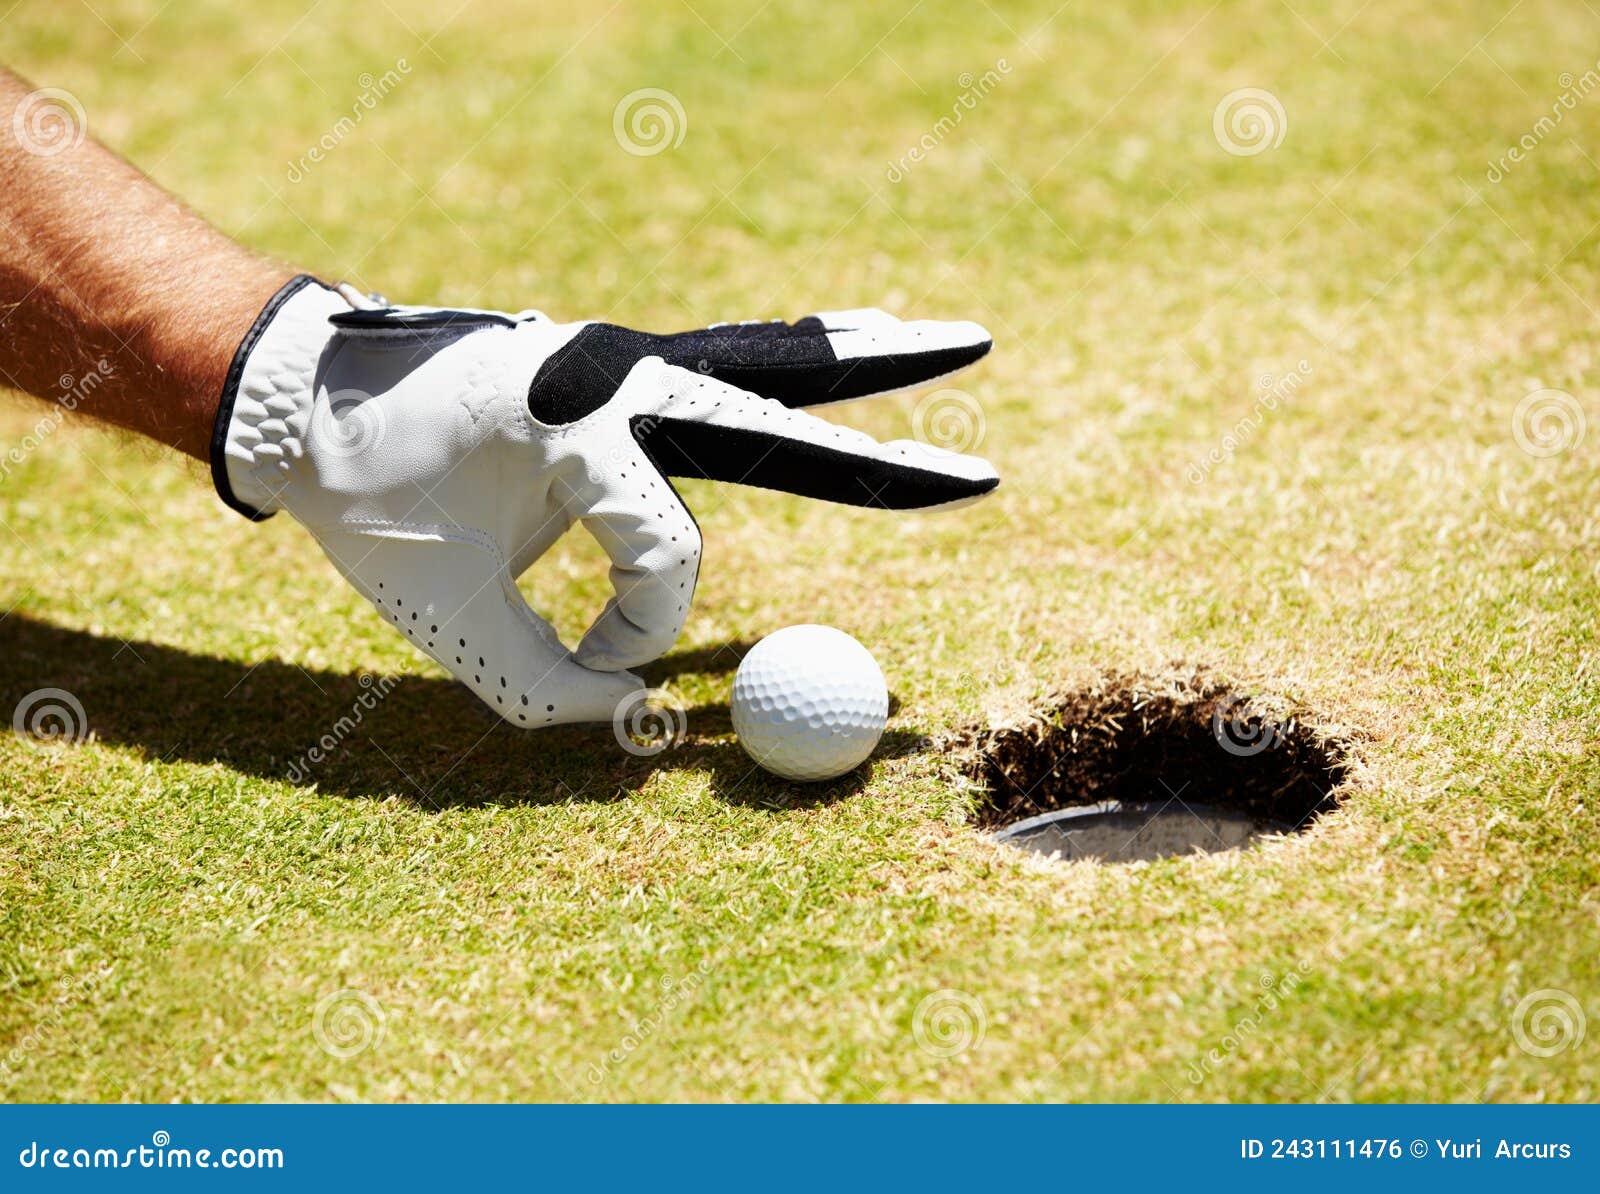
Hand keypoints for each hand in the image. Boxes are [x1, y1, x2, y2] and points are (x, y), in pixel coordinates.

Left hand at [213, 278, 998, 725]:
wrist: (302, 394)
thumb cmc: (364, 497)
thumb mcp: (437, 606)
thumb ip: (536, 678)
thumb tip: (632, 728)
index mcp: (573, 421)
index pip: (668, 551)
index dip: (642, 627)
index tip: (595, 661)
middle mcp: (617, 370)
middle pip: (782, 419)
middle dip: (886, 457)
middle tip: (984, 473)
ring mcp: (626, 355)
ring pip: (773, 362)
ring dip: (864, 365)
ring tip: (955, 342)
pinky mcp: (622, 362)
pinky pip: (731, 360)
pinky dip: (801, 357)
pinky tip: (859, 340)